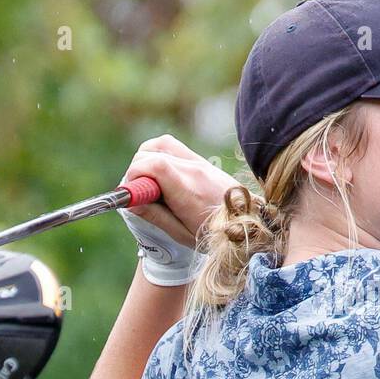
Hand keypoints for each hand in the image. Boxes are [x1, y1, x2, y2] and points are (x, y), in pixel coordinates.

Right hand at [119, 135, 239, 247]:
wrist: (249, 224)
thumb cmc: (216, 234)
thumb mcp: (181, 233)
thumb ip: (155, 215)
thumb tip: (130, 201)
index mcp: (188, 190)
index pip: (152, 164)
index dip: (134, 175)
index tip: (132, 193)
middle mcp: (194, 170)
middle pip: (151, 152)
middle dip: (137, 170)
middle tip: (142, 193)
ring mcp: (199, 162)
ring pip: (160, 144)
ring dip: (147, 159)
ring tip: (151, 184)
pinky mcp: (201, 161)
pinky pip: (172, 147)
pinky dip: (160, 155)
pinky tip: (162, 177)